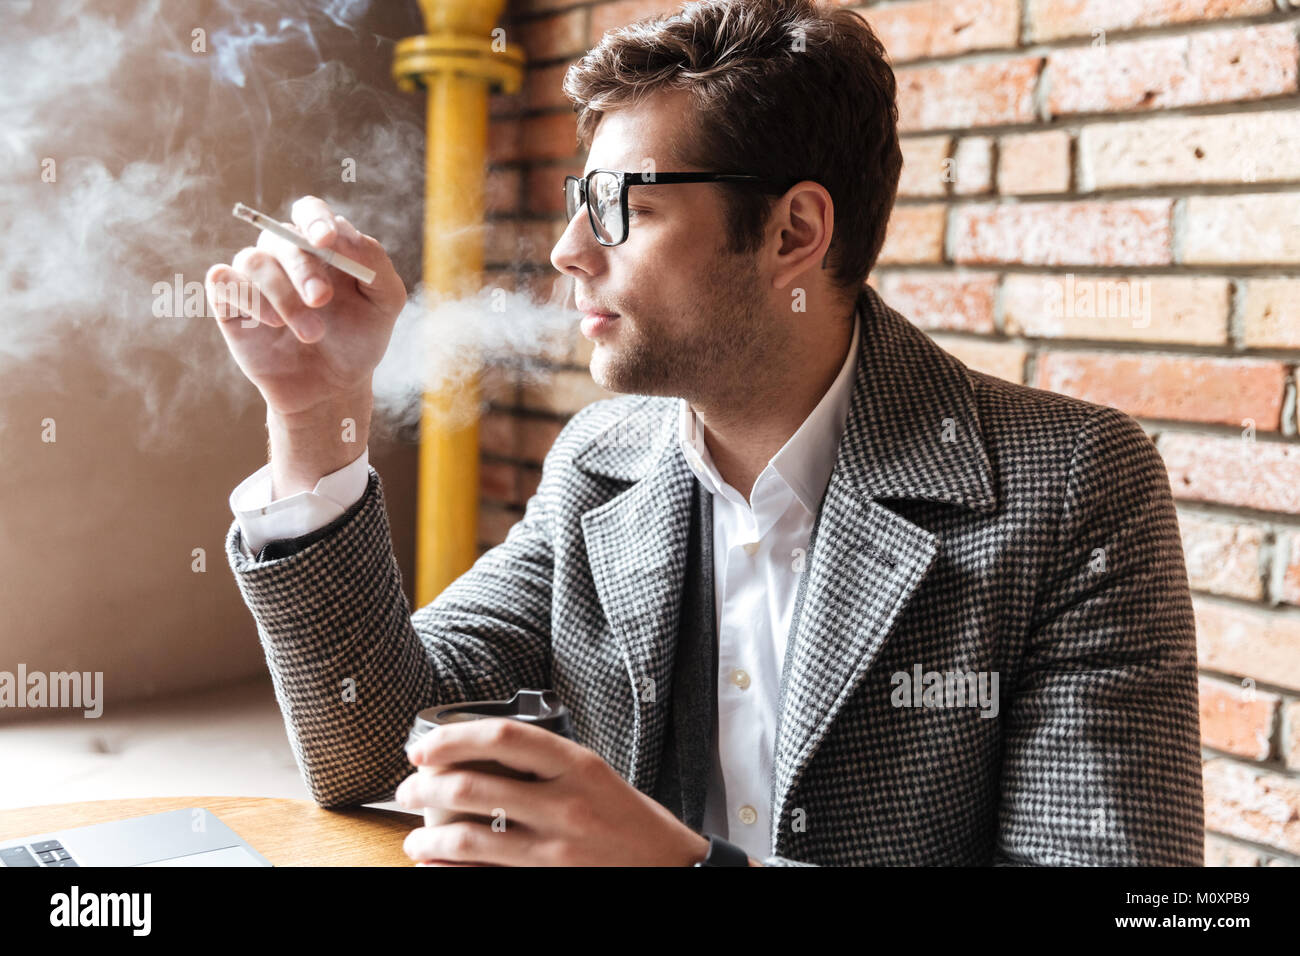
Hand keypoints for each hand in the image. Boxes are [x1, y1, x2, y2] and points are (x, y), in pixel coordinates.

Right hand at [204, 195, 406, 419]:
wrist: (332, 388)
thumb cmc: (359, 339)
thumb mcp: (385, 302)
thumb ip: (374, 262)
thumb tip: (344, 235)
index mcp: (322, 246)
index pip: (310, 212)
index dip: (315, 219)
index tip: (326, 241)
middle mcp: (285, 255)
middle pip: (281, 237)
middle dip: (303, 269)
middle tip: (322, 300)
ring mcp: (256, 278)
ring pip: (252, 260)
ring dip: (282, 296)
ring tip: (311, 333)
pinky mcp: (231, 303)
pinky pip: (221, 280)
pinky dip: (244, 295)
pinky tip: (268, 322)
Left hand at [395, 717, 711, 866]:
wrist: (672, 869)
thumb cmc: (632, 821)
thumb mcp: (596, 776)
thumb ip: (546, 765)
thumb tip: (480, 759)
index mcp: (578, 765)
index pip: (502, 737)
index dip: (452, 738)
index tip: (423, 748)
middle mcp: (565, 804)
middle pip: (472, 788)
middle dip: (424, 789)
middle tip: (407, 790)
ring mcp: (556, 849)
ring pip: (469, 840)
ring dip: (428, 839)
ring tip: (415, 840)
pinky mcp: (550, 880)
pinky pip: (486, 875)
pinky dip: (452, 872)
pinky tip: (437, 868)